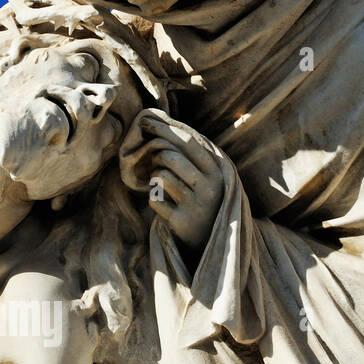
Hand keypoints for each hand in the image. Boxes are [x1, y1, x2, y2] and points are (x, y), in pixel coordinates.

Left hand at [122, 109, 224, 257]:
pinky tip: (162, 203)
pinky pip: (155, 199)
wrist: (208, 241)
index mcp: (217, 171)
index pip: (190, 142)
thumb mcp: (206, 176)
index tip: (146, 122)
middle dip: (156, 154)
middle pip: (171, 157)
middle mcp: (210, 186)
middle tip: (151, 158)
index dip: (165, 130)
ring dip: (154, 176)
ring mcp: (196, 204)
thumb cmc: (201, 200)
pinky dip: (153, 198)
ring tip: (159, 181)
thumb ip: (191, 154)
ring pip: (162, 176)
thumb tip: (162, 124)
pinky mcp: (181, 221)